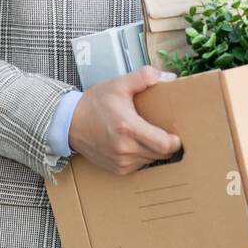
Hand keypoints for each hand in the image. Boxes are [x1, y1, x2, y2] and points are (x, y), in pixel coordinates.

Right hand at [67, 65, 182, 175]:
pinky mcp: (117, 170)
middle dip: (167, 144)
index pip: (164, 145)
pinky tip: (136, 143)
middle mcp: (125, 148)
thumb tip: (169, 78)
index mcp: (128, 127)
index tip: (177, 132)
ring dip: (155, 150)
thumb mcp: (119, 84)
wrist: (70, 124)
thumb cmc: (94, 104)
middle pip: (162, 154)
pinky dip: (143, 156)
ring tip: (149, 135)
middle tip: (166, 130)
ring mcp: (121, 162)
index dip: (175, 140)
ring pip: (152, 160)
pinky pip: (141, 166)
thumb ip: (144, 77)